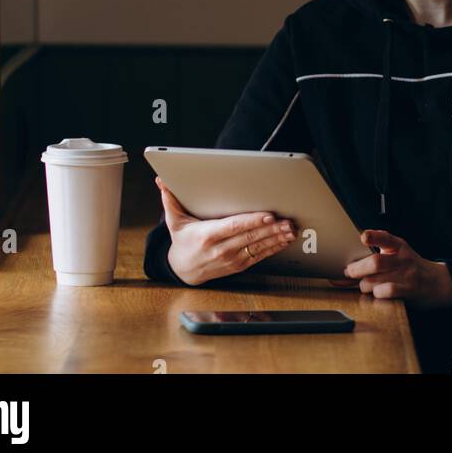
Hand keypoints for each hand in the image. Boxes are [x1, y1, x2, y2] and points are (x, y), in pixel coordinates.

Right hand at [155, 176, 296, 285]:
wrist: (182, 271)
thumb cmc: (182, 242)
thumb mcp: (174, 221)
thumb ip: (170, 199)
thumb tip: (161, 181)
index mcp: (209, 235)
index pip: (235, 226)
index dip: (253, 221)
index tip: (268, 215)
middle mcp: (222, 248)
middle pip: (251, 237)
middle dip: (272, 229)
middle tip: (288, 221)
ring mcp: (232, 259)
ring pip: (258, 248)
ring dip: (276, 239)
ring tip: (290, 231)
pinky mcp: (238, 266)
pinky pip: (259, 256)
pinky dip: (273, 248)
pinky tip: (284, 241)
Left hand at [342, 228, 451, 309]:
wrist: (437, 283)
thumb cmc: (411, 268)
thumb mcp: (399, 254)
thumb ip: (378, 253)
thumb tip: (347, 261)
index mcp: (399, 246)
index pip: (385, 237)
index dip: (373, 236)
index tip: (363, 237)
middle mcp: (403, 259)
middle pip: (376, 262)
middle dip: (357, 269)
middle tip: (348, 272)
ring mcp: (407, 275)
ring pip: (377, 280)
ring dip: (364, 285)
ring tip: (362, 286)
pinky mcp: (409, 291)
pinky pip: (388, 292)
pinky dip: (377, 293)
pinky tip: (376, 293)